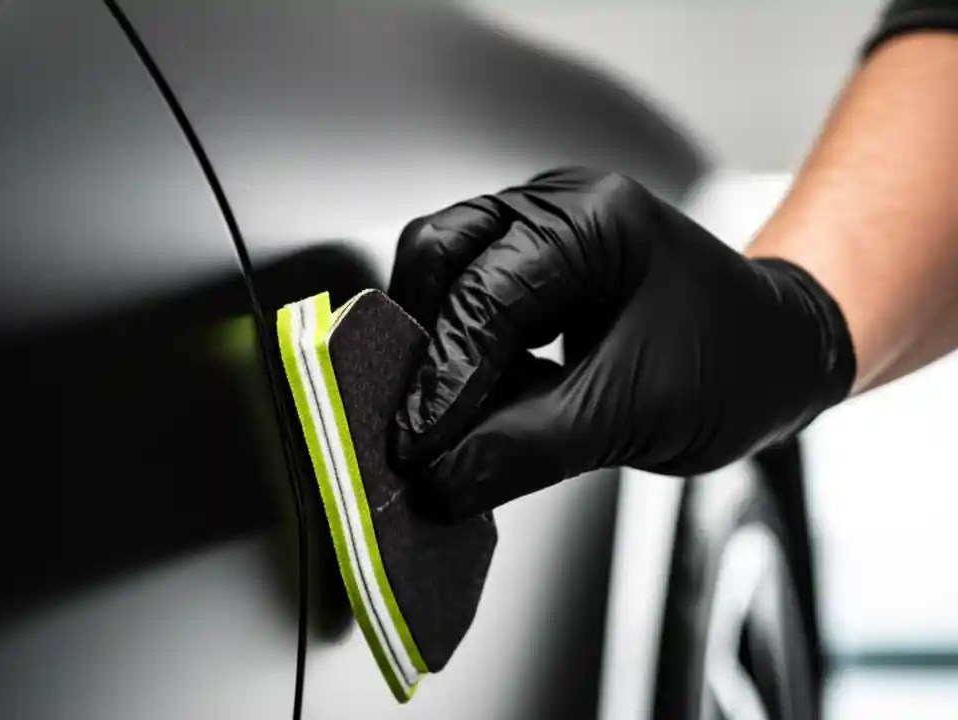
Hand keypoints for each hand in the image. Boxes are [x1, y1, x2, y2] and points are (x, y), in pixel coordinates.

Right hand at [388, 168, 855, 518]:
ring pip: (441, 272)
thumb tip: (441, 481)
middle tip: (417, 424)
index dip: (443, 377)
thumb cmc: (736, 367)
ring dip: (435, 345)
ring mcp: (538, 231)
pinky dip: (459, 351)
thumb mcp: (632, 418)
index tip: (416, 447)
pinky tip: (474, 399)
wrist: (778, 359)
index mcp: (592, 221)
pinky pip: (464, 297)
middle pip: (439, 252)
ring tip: (446, 415)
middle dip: (423, 342)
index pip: (484, 294)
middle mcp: (555, 208)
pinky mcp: (529, 267)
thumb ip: (527, 448)